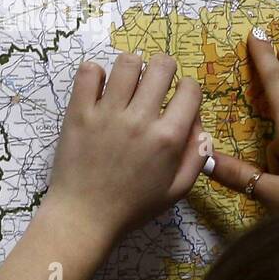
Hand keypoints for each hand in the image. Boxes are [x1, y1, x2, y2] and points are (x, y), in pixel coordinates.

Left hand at [43, 52, 206, 249]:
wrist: (84, 218)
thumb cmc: (132, 206)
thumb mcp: (177, 190)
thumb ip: (196, 155)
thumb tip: (199, 123)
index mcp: (168, 138)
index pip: (190, 89)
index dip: (188, 89)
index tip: (177, 98)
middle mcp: (140, 119)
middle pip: (161, 66)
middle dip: (164, 68)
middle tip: (154, 84)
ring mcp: (107, 113)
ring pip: (127, 62)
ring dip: (132, 67)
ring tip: (127, 83)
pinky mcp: (79, 112)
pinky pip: (89, 72)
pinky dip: (96, 72)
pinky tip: (100, 88)